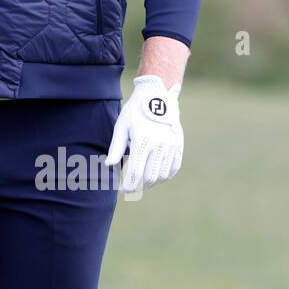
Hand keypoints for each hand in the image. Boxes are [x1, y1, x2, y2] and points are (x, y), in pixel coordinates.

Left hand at [104, 75, 183, 193]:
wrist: (157, 96)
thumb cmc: (134, 112)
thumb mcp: (121, 127)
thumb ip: (116, 148)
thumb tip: (109, 166)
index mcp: (143, 141)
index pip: (136, 173)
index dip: (128, 186)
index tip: (121, 191)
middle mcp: (160, 145)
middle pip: (150, 177)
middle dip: (138, 187)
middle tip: (129, 188)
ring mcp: (172, 146)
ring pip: (162, 175)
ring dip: (151, 183)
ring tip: (140, 183)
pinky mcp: (179, 145)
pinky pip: (173, 168)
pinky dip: (163, 176)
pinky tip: (154, 176)